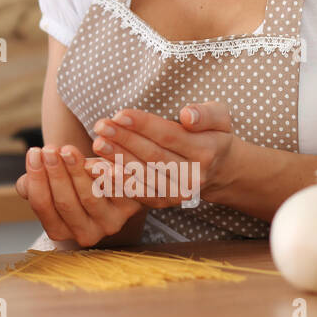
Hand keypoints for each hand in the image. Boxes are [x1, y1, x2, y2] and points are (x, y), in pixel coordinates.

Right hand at [14, 145, 142, 246]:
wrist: (107, 184)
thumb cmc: (71, 182)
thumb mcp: (50, 184)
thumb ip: (32, 184)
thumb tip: (25, 181)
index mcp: (59, 230)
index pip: (43, 206)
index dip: (36, 179)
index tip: (34, 153)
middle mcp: (84, 234)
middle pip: (65, 203)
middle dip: (55, 174)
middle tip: (50, 150)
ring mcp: (109, 223)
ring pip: (90, 198)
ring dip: (76, 172)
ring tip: (68, 150)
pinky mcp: (130, 208)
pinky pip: (117, 191)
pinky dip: (107, 175)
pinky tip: (98, 160)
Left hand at [88, 102, 239, 206]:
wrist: (220, 170)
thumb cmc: (212, 135)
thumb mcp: (219, 118)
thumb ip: (206, 114)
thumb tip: (187, 116)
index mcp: (206, 151)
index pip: (170, 136)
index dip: (143, 126)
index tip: (119, 114)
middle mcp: (193, 176)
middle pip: (153, 156)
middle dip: (124, 141)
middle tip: (100, 127)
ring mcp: (178, 193)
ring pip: (143, 176)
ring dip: (116, 161)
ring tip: (96, 144)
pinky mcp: (163, 202)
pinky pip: (137, 193)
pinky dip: (115, 182)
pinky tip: (97, 169)